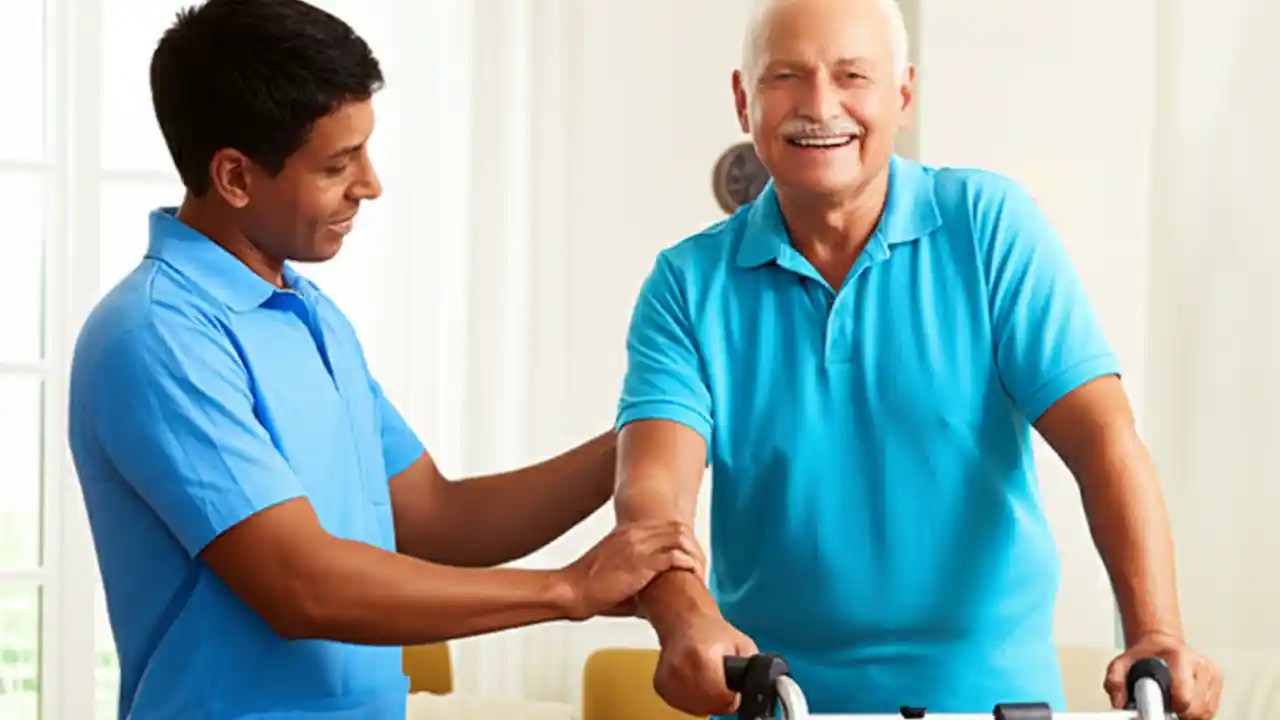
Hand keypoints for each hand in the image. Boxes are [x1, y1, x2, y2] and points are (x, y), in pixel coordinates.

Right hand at [559, 520, 703, 619]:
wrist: (572, 590)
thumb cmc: (588, 588)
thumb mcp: (614, 573)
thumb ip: (636, 576)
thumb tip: (652, 600)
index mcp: (627, 533)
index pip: (666, 526)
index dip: (682, 541)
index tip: (690, 558)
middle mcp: (634, 534)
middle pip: (678, 528)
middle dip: (693, 546)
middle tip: (699, 565)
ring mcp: (638, 546)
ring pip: (680, 539)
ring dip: (693, 554)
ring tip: (699, 572)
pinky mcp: (641, 563)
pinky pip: (675, 556)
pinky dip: (688, 565)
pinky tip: (692, 575)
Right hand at [654, 611, 758, 715]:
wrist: (684, 621)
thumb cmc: (713, 632)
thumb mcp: (743, 644)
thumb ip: (754, 669)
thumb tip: (764, 689)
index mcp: (702, 656)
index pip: (722, 698)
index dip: (732, 696)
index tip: (733, 687)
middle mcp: (681, 669)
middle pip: (709, 706)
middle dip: (721, 700)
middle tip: (723, 683)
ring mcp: (668, 680)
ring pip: (696, 709)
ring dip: (707, 702)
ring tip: (709, 680)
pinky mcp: (661, 687)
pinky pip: (684, 706)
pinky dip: (693, 700)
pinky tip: (696, 684)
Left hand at [1105, 631, 1221, 719]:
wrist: (1162, 644)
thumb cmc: (1146, 655)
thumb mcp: (1122, 663)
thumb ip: (1115, 681)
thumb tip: (1120, 702)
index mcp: (1179, 655)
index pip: (1184, 697)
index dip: (1170, 708)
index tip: (1159, 709)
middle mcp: (1200, 663)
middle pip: (1195, 708)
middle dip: (1177, 712)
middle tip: (1162, 706)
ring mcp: (1211, 672)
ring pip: (1205, 712)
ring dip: (1187, 714)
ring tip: (1172, 703)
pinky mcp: (1217, 682)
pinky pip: (1210, 710)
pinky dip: (1196, 712)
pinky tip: (1183, 704)